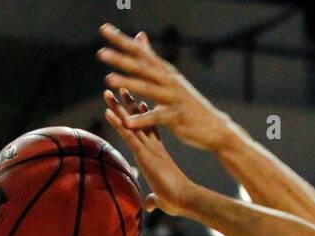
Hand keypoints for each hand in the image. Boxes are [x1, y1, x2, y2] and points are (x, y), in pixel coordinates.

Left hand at [97, 25, 229, 150]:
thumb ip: (151, 59)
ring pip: (147, 88)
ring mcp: (173, 98)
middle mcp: (169, 80)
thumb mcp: (169, 78)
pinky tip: (127, 122)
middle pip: (142, 66)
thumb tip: (139, 36)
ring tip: (109, 79)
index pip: (140, 51)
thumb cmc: (187, 103)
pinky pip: (156, 118)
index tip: (104, 29)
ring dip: (128, 83)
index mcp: (164, 71)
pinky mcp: (176, 117)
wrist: (213, 126)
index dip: (122, 40)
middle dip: (121, 59)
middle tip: (101, 53)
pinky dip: (141, 120)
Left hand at [103, 92, 196, 217]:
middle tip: (121, 88)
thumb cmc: (179, 201)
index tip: (138, 102)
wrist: (186, 199)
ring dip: (118, 108)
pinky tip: (108, 112)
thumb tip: (150, 206)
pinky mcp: (144, 154)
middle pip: (139, 121)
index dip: (142, 116)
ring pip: (131, 124)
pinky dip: (118, 123)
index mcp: (159, 153)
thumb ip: (154, 200)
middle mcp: (153, 146)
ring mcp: (148, 148)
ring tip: (108, 92)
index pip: (149, 130)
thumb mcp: (163, 200)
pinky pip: (128, 136)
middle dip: (129, 104)